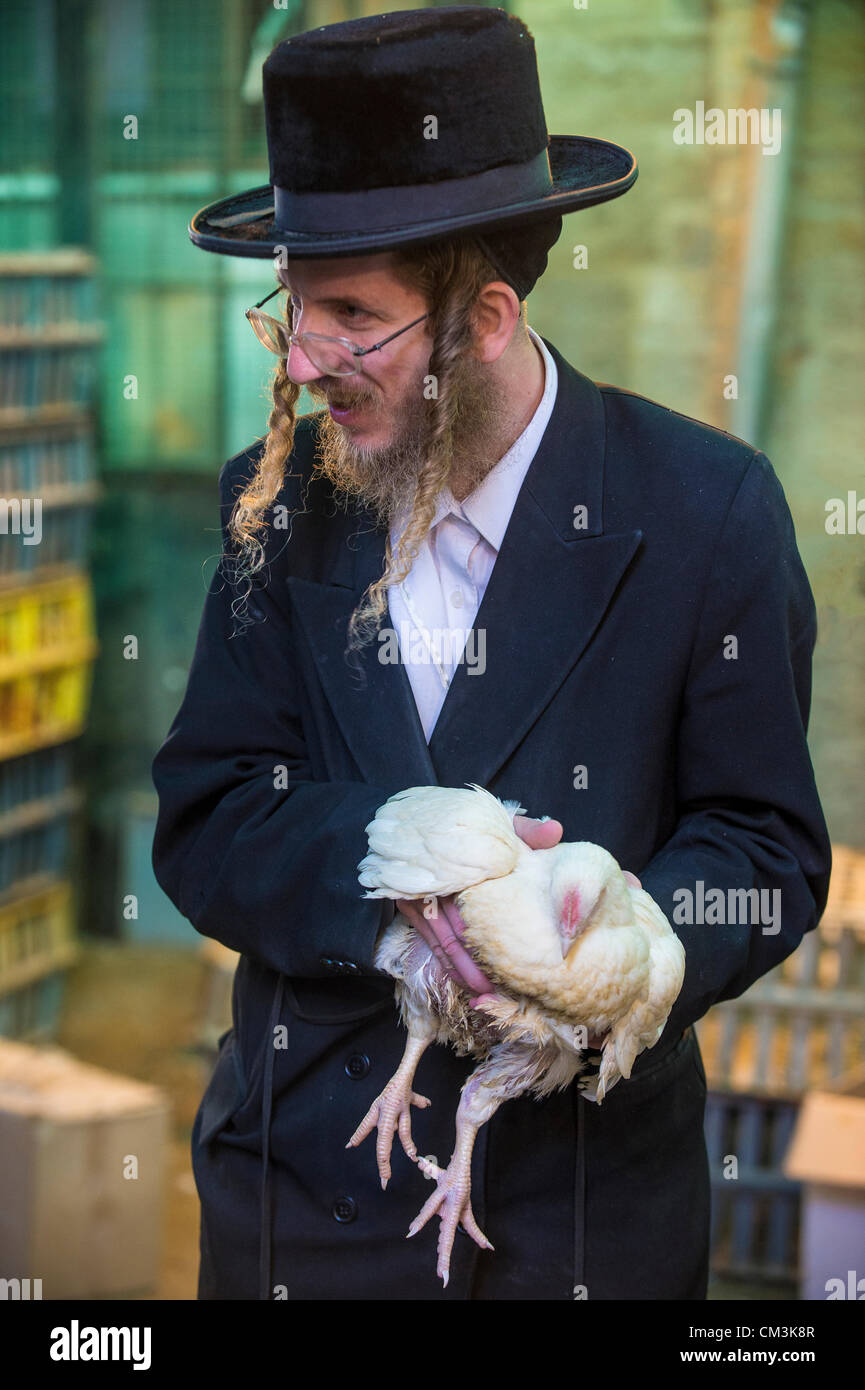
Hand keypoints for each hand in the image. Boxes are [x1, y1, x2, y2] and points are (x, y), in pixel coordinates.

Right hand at [395, 811, 565, 997]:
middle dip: (473, 964)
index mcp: (461, 863)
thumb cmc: (472, 827)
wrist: (425, 823)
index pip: (473, 907)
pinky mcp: (411, 907)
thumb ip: (527, 831)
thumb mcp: (498, 825)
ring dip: (459, 968)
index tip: (508, 959)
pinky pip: (430, 939)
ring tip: (481, 991)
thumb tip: (555, 832)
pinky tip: (462, 979)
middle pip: (454, 931)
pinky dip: (446, 961)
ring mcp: (420, 897)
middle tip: (494, 989)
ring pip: (441, 940)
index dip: (488, 936)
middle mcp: (436, 882)